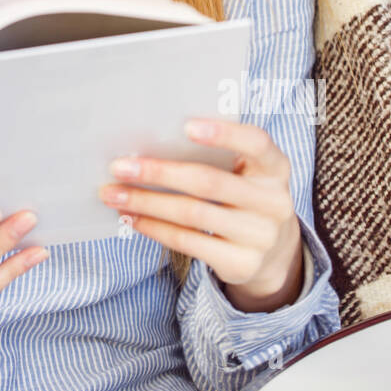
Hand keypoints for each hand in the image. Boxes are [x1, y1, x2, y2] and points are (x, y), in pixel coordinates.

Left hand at [99, 117, 303, 311]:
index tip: (186, 126)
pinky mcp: (242, 264)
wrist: (274, 251)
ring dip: (147, 202)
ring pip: (192, 214)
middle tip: (119, 167)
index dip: (224, 133)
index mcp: (275, 168)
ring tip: (115, 194)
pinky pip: (189, 242)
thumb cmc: (245, 195)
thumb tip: (151, 144)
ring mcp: (261, 236)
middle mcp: (274, 202)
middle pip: (209, 182)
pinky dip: (155, 228)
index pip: (256, 143)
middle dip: (159, 172)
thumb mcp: (247, 173)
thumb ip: (218, 156)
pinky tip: (133, 217)